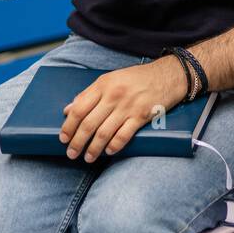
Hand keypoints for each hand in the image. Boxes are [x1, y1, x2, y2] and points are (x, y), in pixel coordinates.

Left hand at [58, 58, 186, 160]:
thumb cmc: (138, 78)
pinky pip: (123, 135)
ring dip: (93, 148)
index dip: (69, 126)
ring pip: (104, 133)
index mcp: (103, 84)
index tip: (63, 138)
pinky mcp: (142, 116)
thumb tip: (68, 109)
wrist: (170, 75)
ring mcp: (128, 107)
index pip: (79, 108)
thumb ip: (89, 94)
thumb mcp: (111, 79)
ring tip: (88, 157)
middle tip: (72, 153)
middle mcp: (114, 95)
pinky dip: (114, 146)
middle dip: (77, 142)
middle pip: (89, 124)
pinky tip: (108, 151)